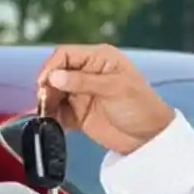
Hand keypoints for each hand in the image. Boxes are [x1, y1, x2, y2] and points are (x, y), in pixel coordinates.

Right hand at [36, 44, 174, 155]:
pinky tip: (51, 124)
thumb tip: (54, 77)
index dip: (51, 67)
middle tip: (43, 102)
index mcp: (99, 58)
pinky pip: (58, 112)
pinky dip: (52, 117)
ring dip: (46, 103)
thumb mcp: (114, 89)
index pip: (65, 55)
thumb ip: (83, 82)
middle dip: (47, 87)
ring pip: (54, 93)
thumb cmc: (140, 106)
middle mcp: (87, 73)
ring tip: (46, 115)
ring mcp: (82, 94)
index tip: (44, 83)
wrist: (150, 138)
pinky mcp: (79, 114)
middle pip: (56, 74)